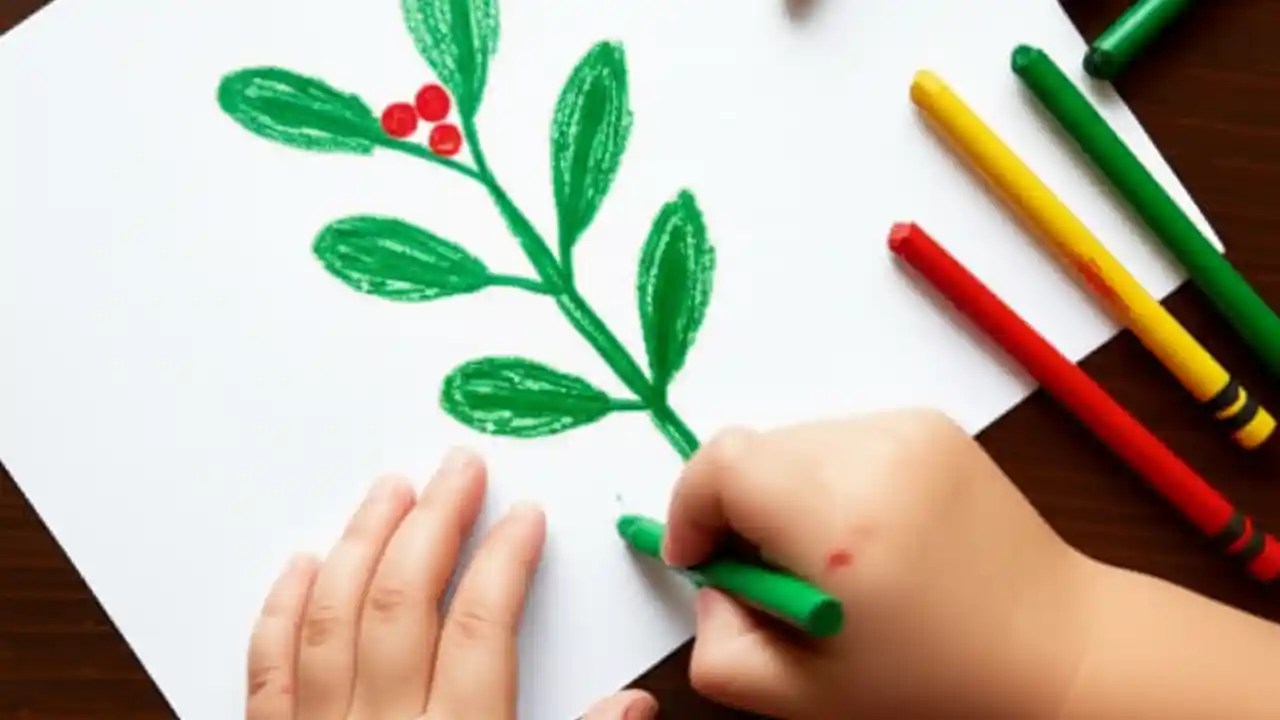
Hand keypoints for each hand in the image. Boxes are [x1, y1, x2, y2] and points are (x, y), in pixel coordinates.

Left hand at [244, 448, 656, 719]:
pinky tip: (301, 564)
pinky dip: (280, 609)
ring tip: (389, 488)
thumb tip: (634, 702)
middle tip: (458, 468)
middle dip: (433, 522)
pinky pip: (266, 668)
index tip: (525, 516)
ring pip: (329, 615)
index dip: (505, 560)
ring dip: (359, 541)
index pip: (482, 625)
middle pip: (401, 599)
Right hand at [663, 410, 1097, 718]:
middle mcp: (873, 455)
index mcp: (839, 524)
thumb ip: (720, 646)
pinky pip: (841, 436)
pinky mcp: (929, 424)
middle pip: (751, 451)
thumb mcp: (804, 697)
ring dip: (784, 492)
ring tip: (828, 558)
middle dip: (737, 508)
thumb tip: (712, 580)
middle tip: (768, 573)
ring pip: (793, 441)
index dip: (690, 510)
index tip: (701, 560)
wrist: (1058, 650)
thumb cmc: (934, 685)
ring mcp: (906, 430)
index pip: (720, 465)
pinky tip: (870, 534)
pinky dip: (830, 478)